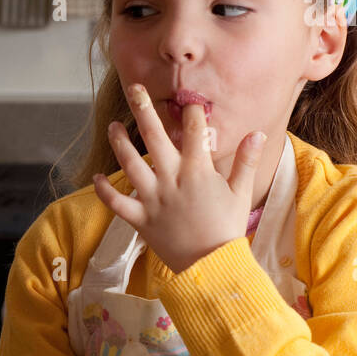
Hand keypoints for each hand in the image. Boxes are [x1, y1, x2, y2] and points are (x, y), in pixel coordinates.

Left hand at [92, 83, 265, 274]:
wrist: (212, 266)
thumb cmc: (227, 229)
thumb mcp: (241, 193)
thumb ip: (246, 161)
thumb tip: (258, 133)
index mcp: (197, 171)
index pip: (193, 131)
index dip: (191, 113)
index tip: (189, 100)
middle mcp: (171, 179)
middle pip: (154, 137)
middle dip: (144, 109)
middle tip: (134, 89)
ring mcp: (153, 198)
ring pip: (130, 164)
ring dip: (119, 143)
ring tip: (113, 126)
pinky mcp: (140, 219)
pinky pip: (117, 203)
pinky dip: (105, 191)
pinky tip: (98, 178)